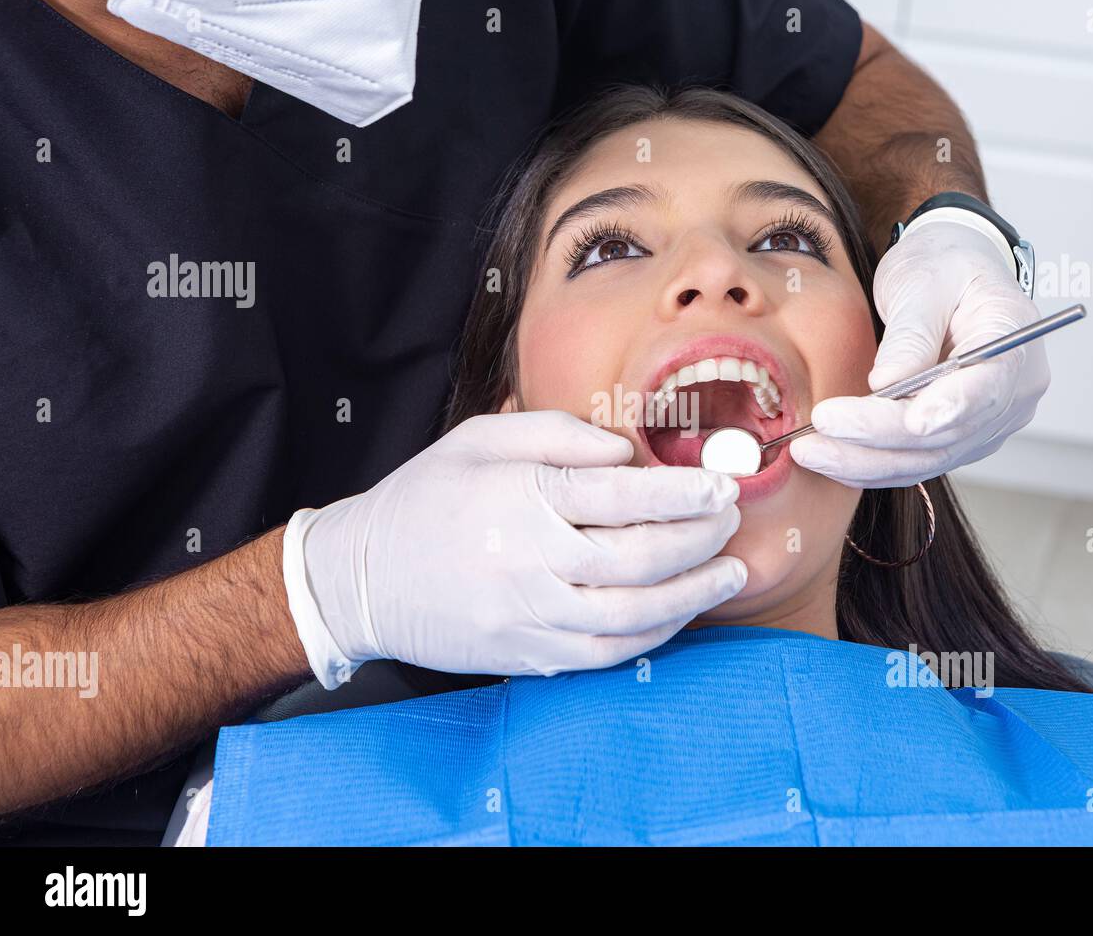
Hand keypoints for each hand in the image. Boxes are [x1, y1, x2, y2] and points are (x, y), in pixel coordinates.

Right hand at [283, 411, 746, 684]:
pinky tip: (681, 612)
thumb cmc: (424, 498)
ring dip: (693, 594)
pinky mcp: (527, 656)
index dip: (682, 494)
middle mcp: (528, 563)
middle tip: (733, 520)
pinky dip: (654, 634)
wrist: (359, 579)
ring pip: (633, 614)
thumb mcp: (477, 440)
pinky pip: (606, 652)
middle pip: (639, 557)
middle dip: (700, 539)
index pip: (621, 497)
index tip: (721, 487)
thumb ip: (555, 435)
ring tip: (731, 572)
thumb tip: (626, 451)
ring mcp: (528, 619)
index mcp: (519, 501)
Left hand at [790, 217, 1049, 487]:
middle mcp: (1012, 392)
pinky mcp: (959, 437)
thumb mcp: (923, 280)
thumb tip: (886, 384)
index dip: (943, 410)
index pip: (984, 388)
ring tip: (810, 452)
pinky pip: (917, 461)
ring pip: (928, 459)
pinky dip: (871, 464)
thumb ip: (909, 334)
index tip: (900, 420)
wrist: (954, 272)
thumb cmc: (945, 265)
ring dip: (864, 463)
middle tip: (817, 434)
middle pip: (948, 433)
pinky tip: (830, 458)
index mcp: (1011, 339)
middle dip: (877, 439)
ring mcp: (989, 421)